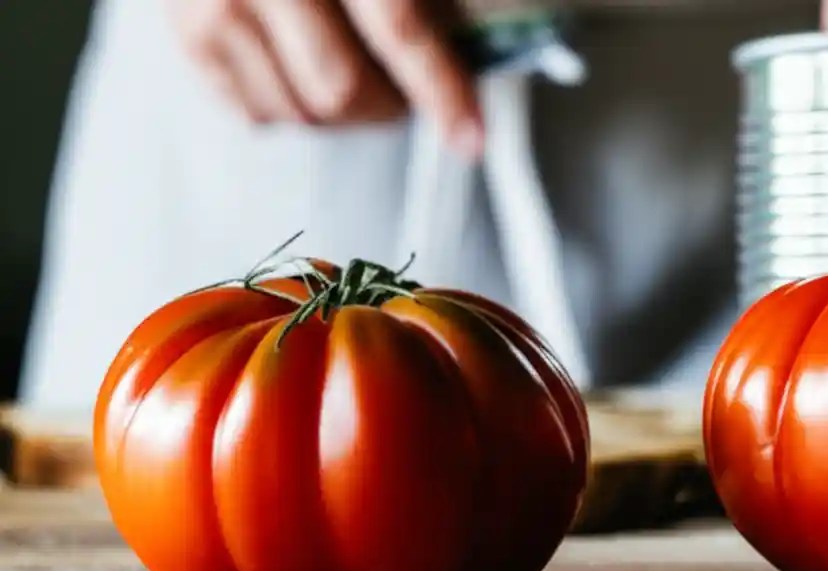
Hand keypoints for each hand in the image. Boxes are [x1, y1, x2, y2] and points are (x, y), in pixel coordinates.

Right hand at [167, 0, 481, 153]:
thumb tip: (467, 49)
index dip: (440, 89)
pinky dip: (295, 103)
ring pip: (302, 114)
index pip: (397, 27)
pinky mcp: (192, 36)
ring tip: (352, 69)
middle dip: (388, 106)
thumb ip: (414, 1)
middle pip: (341, 89)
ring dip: (342, 112)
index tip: (469, 135)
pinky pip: (260, 113)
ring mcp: (221, 7)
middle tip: (405, 91)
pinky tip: (302, 62)